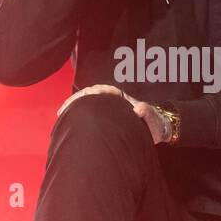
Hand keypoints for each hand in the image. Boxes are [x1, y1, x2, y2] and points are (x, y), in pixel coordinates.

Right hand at [57, 84, 172, 143]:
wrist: (158, 130)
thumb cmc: (156, 124)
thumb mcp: (154, 119)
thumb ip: (148, 113)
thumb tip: (139, 108)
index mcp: (122, 98)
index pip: (103, 90)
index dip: (90, 93)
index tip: (79, 99)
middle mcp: (114, 101)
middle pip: (91, 95)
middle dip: (76, 100)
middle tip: (63, 110)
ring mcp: (110, 109)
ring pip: (89, 104)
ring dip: (75, 107)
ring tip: (62, 115)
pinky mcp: (108, 118)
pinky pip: (91, 114)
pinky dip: (80, 115)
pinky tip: (70, 122)